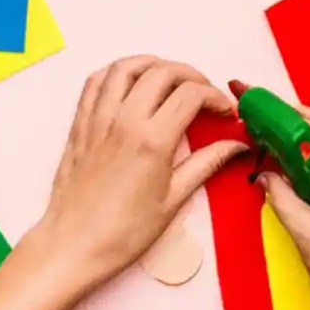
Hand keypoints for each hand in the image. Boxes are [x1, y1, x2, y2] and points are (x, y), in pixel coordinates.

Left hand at [27, 56, 248, 296]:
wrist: (73, 245)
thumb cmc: (123, 233)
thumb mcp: (173, 200)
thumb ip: (206, 164)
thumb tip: (236, 146)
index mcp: (152, 140)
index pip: (191, 95)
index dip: (215, 97)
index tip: (225, 111)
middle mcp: (124, 121)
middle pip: (163, 72)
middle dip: (191, 75)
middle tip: (204, 94)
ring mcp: (98, 119)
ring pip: (126, 67)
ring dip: (154, 64)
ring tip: (170, 78)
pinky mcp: (80, 124)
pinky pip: (95, 82)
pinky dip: (116, 72)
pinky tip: (131, 83)